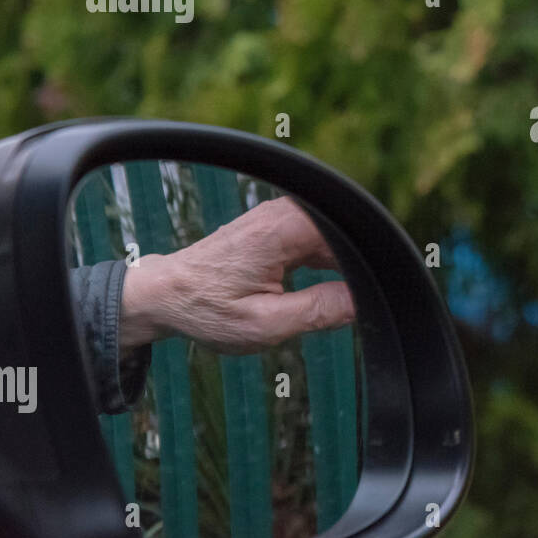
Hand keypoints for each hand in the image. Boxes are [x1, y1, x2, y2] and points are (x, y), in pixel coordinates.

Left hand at [119, 196, 354, 352]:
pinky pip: (319, 238)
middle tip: (355, 304)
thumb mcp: (265, 324)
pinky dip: (328, 262)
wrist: (164, 295)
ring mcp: (282, 215)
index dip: (368, 264)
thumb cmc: (207, 310)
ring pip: (335, 236)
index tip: (373, 295)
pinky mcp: (279, 225)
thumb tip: (363, 300)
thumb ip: (319, 311)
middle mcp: (285, 212)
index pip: (349, 233)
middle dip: (357, 266)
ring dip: (342, 266)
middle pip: (345, 232)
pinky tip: (327, 289)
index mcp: (283, 230)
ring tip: (338, 300)